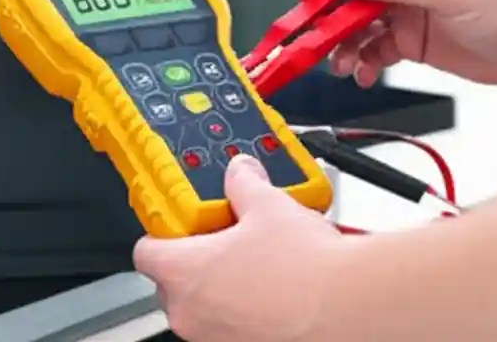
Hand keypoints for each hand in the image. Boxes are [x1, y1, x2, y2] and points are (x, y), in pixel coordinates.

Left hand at [133, 155, 347, 341]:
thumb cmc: (305, 269)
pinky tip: (275, 297)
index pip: (146, 251)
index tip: (182, 224)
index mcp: (182, 272)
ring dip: (222, 291)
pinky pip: (231, 331)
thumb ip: (244, 184)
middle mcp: (190, 313)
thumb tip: (241, 172)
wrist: (350, 310)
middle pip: (173, 283)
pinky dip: (245, 316)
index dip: (164, 233)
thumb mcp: (269, 206)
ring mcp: (214, 340)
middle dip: (197, 263)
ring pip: (204, 310)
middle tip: (227, 243)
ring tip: (260, 268)